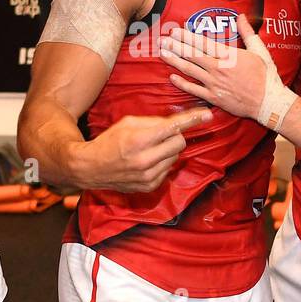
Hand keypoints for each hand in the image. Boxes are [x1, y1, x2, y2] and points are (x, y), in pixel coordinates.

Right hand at [80, 107, 211, 191]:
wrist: (91, 167)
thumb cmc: (110, 140)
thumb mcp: (128, 123)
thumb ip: (154, 122)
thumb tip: (177, 124)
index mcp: (139, 140)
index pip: (173, 128)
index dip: (192, 120)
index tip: (208, 115)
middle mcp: (146, 160)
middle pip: (180, 143)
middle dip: (175, 137)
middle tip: (161, 135)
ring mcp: (148, 176)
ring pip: (175, 157)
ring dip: (168, 151)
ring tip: (150, 150)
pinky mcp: (149, 186)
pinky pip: (168, 170)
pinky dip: (162, 163)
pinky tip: (147, 162)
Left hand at [160, 15, 294, 127]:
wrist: (268, 102)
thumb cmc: (266, 76)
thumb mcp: (259, 50)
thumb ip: (248, 33)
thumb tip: (241, 17)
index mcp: (229, 56)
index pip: (203, 43)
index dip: (187, 36)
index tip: (175, 31)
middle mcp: (219, 68)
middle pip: (192, 55)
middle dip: (176, 46)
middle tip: (162, 40)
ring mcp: (215, 84)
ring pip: (190, 70)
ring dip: (175, 61)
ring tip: (163, 53)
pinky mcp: (214, 98)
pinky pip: (194, 90)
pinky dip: (182, 83)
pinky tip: (172, 77)